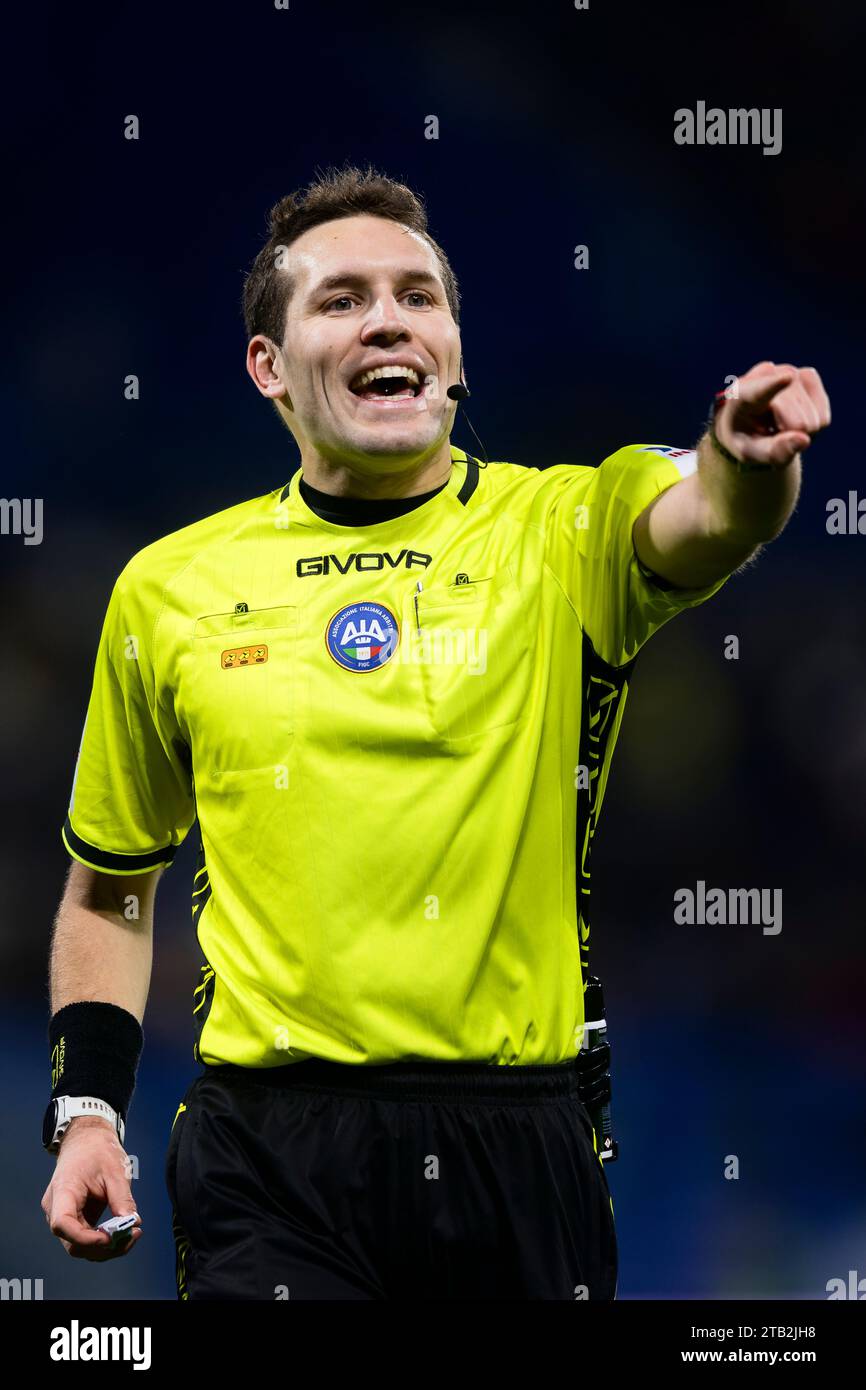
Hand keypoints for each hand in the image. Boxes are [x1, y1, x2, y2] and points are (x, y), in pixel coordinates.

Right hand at [41, 1116, 141, 1260]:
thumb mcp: (115, 1171)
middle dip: (102, 1248)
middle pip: (72, 1243)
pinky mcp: (74, 1219)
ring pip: (79, 1246)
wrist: (87, 1140)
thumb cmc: (97, 1151)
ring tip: (132, 1234)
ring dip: (106, 1248)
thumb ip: (122, 1199)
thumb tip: (132, 1223)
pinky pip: (85, 1239)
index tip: (109, 1238)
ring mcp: (63, 1216)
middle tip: (131, 1236)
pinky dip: (104, 1241)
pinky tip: (123, 1233)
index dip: (84, 1238)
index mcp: (63, 1191)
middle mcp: (56, 1208)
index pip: (63, 1224)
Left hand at [716, 361, 830, 468]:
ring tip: (779, 425)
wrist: (747, 422)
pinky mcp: (808, 375)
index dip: (775, 385)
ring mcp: (788, 372)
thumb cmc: (745, 438)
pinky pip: (824, 418)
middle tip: (771, 433)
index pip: (760, 391)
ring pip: (814, 420)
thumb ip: (774, 451)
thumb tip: (804, 439)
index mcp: (740, 396)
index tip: (788, 378)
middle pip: (799, 423)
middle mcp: (766, 376)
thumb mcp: (750, 453)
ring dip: (802, 432)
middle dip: (791, 437)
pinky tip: (795, 417)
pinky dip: (813, 426)